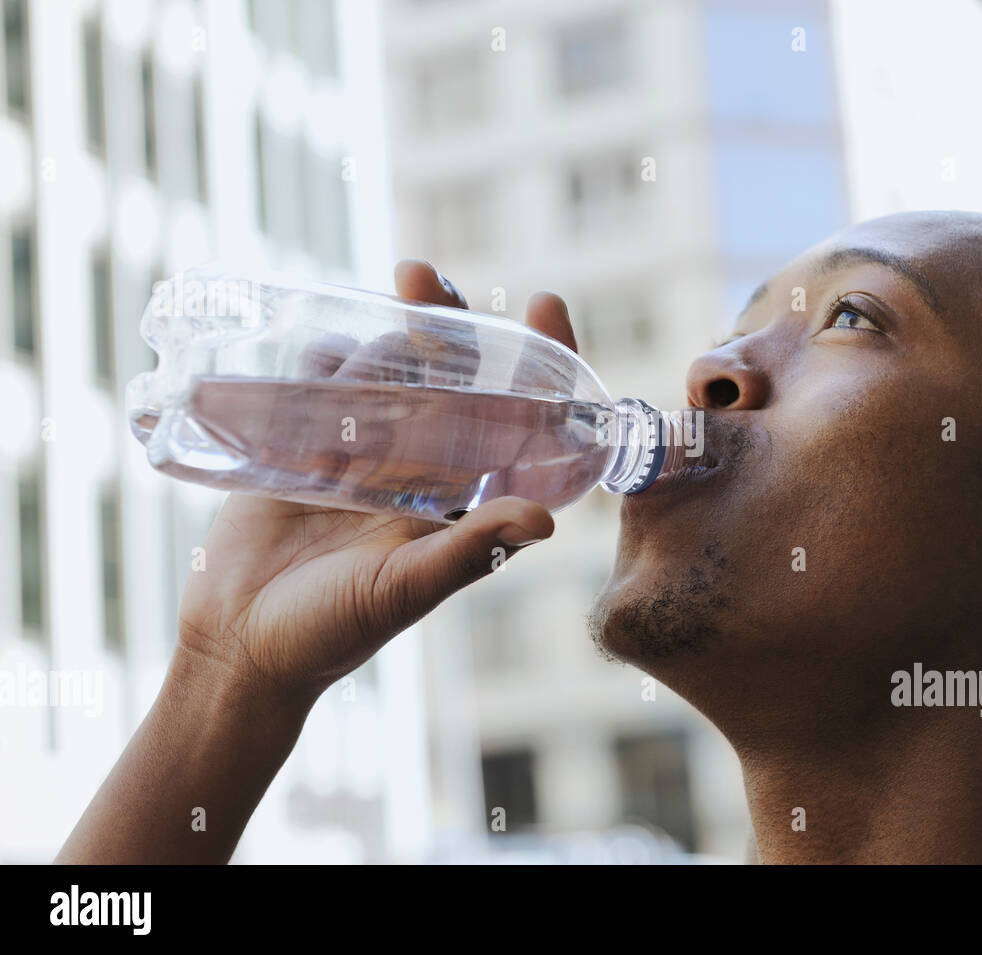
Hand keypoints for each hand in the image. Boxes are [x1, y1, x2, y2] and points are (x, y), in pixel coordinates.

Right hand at [177, 261, 580, 703]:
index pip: (514, 424)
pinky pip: (317, 389)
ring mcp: (360, 456)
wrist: (239, 646)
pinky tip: (324, 331)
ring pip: (384, 376)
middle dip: (448, 325)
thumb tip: (545, 519)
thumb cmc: (334, 632)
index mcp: (460, 501)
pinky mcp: (300, 450)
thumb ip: (469, 550)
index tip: (543, 303)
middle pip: (448, 382)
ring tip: (392, 286)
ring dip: (388, 330)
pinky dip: (322, 358)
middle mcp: (419, 471)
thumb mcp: (406, 589)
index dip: (537, 369)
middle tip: (426, 277)